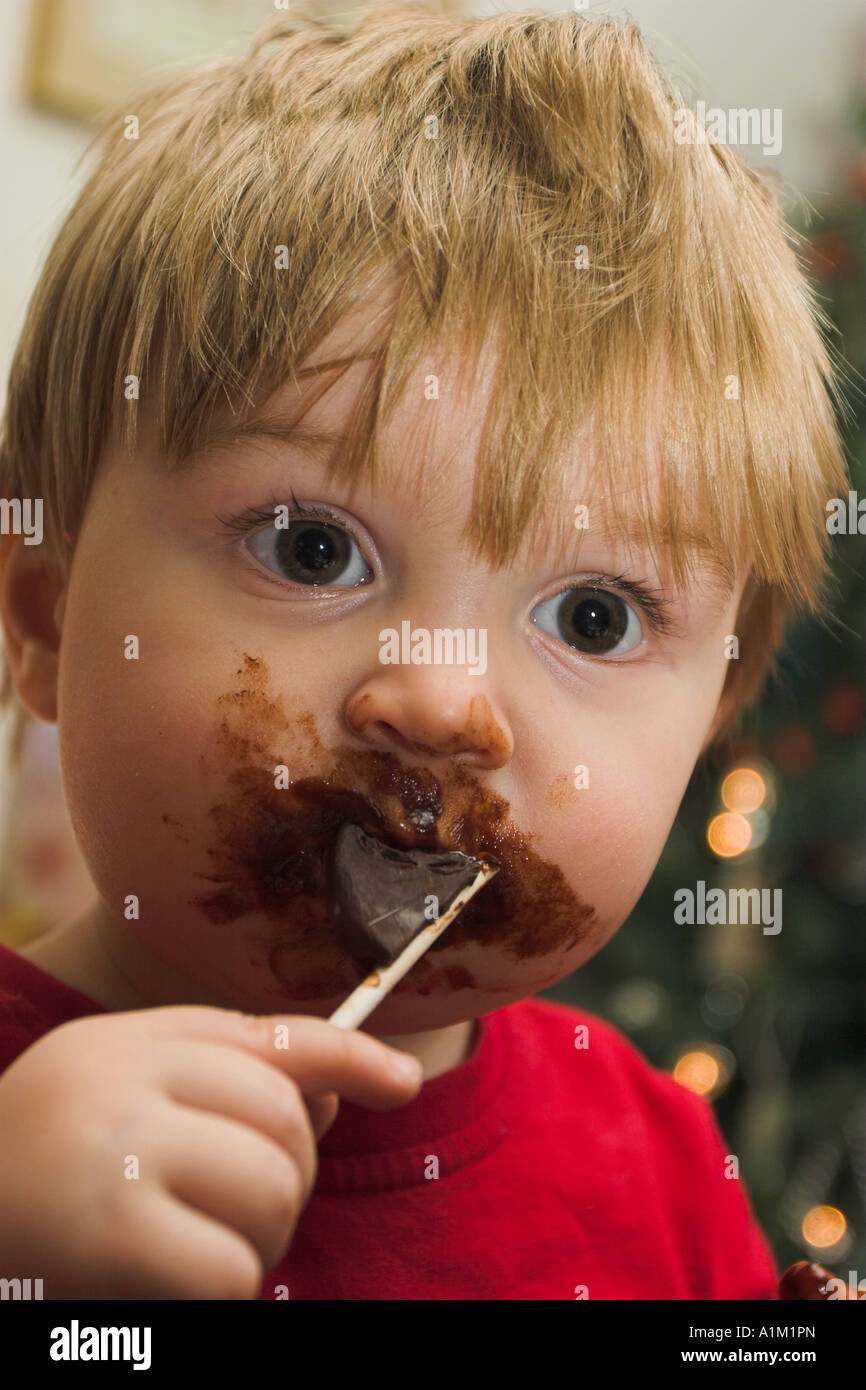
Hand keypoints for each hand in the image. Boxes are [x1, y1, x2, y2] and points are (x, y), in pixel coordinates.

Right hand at [0, 1006, 420, 1297]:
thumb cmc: (39, 1179)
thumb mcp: (121, 1104)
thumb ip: (221, 1082)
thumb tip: (341, 1090)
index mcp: (130, 1042)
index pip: (271, 1039)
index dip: (350, 1056)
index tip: (402, 1082)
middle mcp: (124, 1076)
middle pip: (287, 1120)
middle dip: (282, 1181)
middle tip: (222, 1219)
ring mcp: (117, 1146)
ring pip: (273, 1189)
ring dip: (257, 1241)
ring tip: (194, 1254)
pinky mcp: (109, 1231)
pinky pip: (231, 1267)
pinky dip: (223, 1290)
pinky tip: (169, 1291)